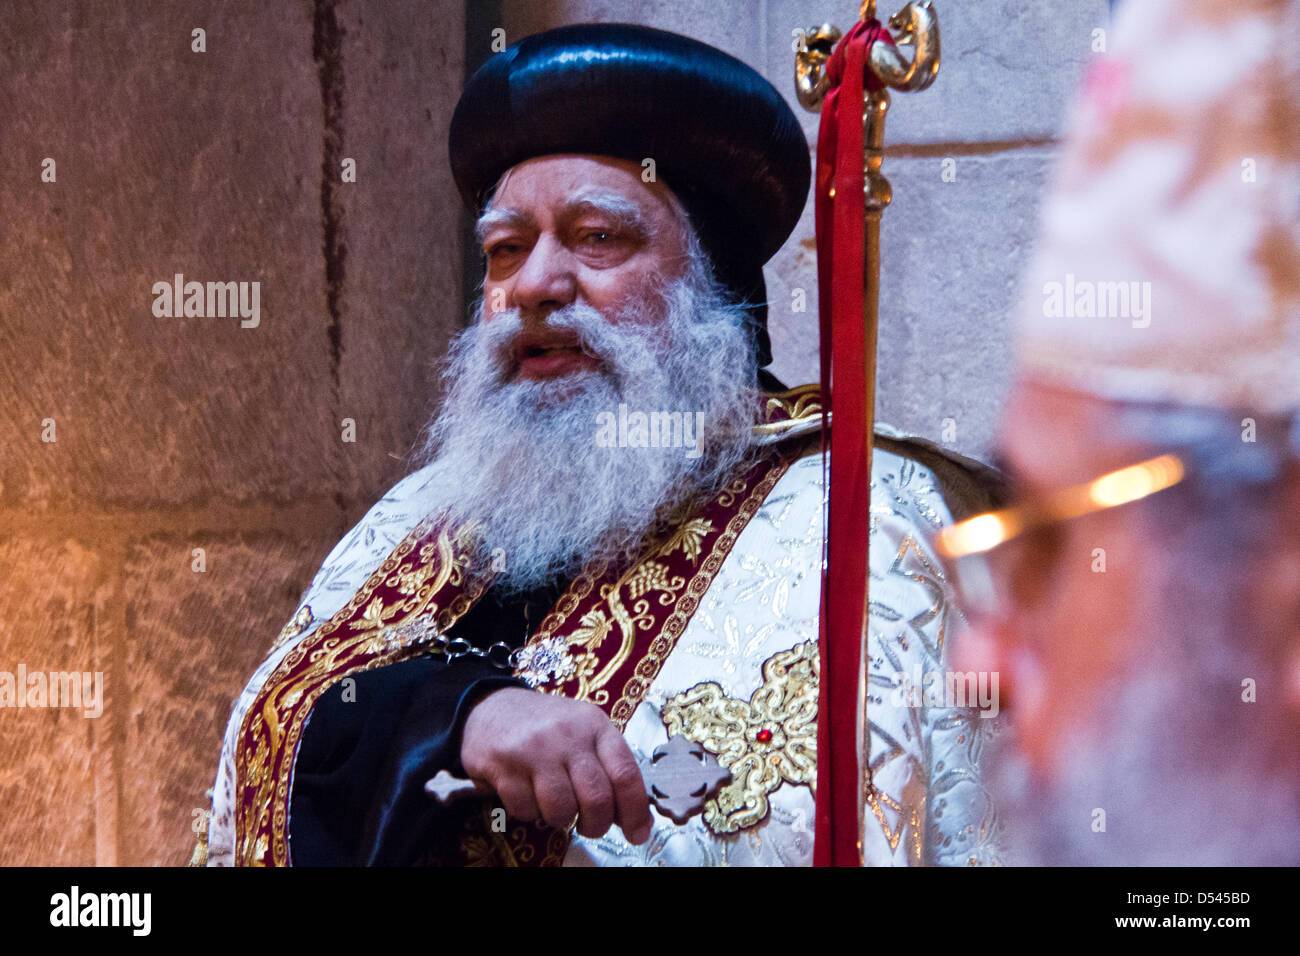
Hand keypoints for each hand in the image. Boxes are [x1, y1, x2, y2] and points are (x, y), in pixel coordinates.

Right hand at [459, 687, 652, 843]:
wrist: (491, 706)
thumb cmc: (546, 726)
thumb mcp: (584, 733)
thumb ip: (610, 769)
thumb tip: (638, 819)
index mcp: (596, 726)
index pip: (626, 774)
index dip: (635, 811)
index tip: (637, 834)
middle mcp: (568, 735)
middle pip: (597, 798)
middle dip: (596, 824)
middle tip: (590, 826)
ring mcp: (534, 749)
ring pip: (561, 809)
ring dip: (561, 820)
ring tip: (554, 806)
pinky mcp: (503, 764)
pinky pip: (526, 810)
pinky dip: (529, 813)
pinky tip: (527, 795)